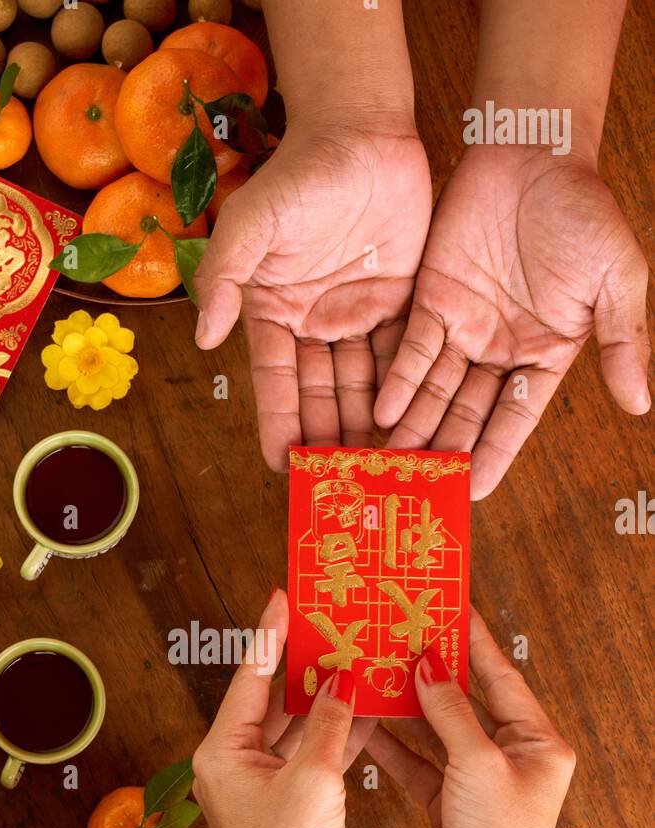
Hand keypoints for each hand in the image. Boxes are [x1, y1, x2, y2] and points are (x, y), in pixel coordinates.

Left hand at [191, 589, 374, 827]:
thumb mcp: (315, 779)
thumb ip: (331, 723)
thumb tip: (342, 681)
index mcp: (223, 749)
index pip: (249, 676)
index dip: (269, 634)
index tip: (283, 596)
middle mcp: (232, 760)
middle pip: (271, 699)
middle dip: (305, 667)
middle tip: (330, 627)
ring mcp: (256, 781)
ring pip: (293, 727)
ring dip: (326, 703)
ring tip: (356, 662)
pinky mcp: (281, 800)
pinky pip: (306, 755)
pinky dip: (333, 737)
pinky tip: (365, 712)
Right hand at [193, 120, 431, 470]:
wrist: (361, 131)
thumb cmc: (298, 175)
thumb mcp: (250, 226)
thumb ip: (225, 280)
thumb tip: (203, 340)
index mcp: (275, 312)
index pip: (276, 382)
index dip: (279, 423)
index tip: (282, 467)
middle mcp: (316, 324)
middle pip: (321, 395)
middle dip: (328, 439)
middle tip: (338, 485)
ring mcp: (359, 317)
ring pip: (363, 386)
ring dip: (368, 428)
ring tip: (378, 472)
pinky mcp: (401, 305)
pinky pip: (402, 359)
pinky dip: (405, 394)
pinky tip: (412, 430)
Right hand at [364, 610, 575, 827]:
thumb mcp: (476, 765)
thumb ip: (451, 712)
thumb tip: (432, 664)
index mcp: (537, 743)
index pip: (501, 677)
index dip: (474, 641)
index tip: (450, 607)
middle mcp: (512, 757)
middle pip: (468, 699)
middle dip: (436, 669)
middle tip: (406, 632)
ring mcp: (478, 779)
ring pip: (439, 729)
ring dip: (410, 704)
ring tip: (381, 669)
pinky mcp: (448, 801)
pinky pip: (419, 761)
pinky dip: (395, 745)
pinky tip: (369, 723)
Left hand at [374, 145, 650, 497]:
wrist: (535, 150)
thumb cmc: (584, 211)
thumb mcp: (616, 278)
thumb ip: (624, 342)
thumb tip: (641, 405)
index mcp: (545, 353)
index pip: (516, 417)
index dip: (495, 454)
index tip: (474, 492)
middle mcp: (500, 349)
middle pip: (468, 413)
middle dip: (446, 452)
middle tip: (421, 492)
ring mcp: (463, 326)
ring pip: (435, 390)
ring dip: (415, 428)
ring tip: (393, 465)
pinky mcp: (430, 299)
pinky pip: (411, 349)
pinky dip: (397, 380)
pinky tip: (383, 412)